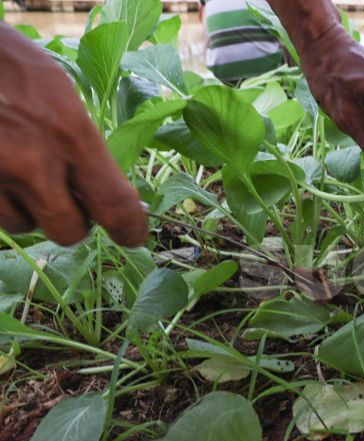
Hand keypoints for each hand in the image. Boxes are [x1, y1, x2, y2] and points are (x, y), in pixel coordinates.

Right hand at [0, 24, 146, 246]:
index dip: (130, 229)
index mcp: (71, 135)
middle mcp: (32, 162)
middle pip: (69, 232)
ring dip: (32, 212)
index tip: (132, 233)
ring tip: (28, 176)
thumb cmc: (14, 66)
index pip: (114, 206)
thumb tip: (108, 193)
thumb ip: (87, 148)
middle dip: (76, 222)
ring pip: (24, 226)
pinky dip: (3, 202)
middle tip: (73, 201)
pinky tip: (3, 171)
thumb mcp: (64, 97)